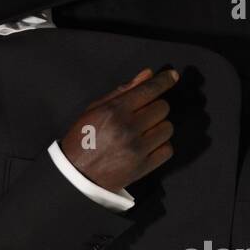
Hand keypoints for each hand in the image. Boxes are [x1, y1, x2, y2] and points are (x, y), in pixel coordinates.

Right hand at [60, 68, 177, 192]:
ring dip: (159, 127)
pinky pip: (168, 150)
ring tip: (143, 131)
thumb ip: (122, 91)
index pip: (149, 90)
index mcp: (115, 110)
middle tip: (142, 114)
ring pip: (168, 128)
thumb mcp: (95, 109)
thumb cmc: (83, 137)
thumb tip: (147, 74)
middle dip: (155, 107)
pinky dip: (160, 146)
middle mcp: (128, 128)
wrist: (76, 174)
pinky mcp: (143, 167)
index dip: (164, 80)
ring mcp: (137, 149)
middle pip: (163, 107)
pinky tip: (146, 146)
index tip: (172, 75)